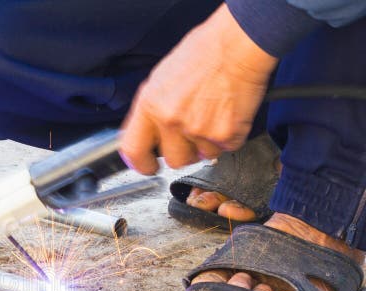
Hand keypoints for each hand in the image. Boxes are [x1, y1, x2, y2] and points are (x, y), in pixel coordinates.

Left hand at [120, 4, 278, 173]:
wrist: (239, 43)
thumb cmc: (204, 53)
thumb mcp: (162, 78)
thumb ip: (153, 109)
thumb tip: (148, 133)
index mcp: (150, 105)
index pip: (133, 150)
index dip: (141, 163)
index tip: (148, 166)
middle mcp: (170, 120)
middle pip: (173, 160)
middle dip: (184, 152)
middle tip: (193, 133)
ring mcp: (197, 129)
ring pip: (201, 156)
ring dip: (208, 143)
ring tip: (213, 114)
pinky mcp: (224, 134)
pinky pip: (226, 149)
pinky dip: (229, 136)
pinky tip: (228, 114)